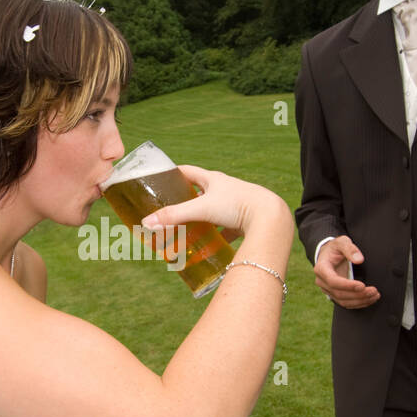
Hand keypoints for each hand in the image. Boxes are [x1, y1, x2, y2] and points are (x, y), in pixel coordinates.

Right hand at [141, 164, 286, 236]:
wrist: (269, 218)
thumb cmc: (237, 205)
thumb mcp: (201, 209)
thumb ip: (174, 216)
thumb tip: (146, 224)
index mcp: (213, 179)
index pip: (188, 171)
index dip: (173, 174)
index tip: (160, 178)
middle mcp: (225, 189)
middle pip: (200, 192)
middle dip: (185, 200)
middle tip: (170, 208)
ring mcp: (235, 205)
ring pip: (214, 211)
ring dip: (201, 219)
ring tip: (187, 229)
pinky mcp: (244, 220)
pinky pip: (227, 228)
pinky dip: (217, 235)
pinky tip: (211, 245)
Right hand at [313, 235, 379, 308]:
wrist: (328, 254)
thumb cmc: (335, 247)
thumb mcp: (342, 242)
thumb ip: (350, 249)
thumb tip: (359, 260)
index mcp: (321, 269)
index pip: (333, 281)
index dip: (347, 285)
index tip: (362, 285)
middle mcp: (322, 282)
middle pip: (339, 293)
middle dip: (358, 294)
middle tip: (374, 291)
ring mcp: (327, 289)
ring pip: (343, 301)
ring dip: (360, 301)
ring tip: (375, 295)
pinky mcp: (334, 294)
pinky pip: (345, 303)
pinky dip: (358, 303)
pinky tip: (370, 299)